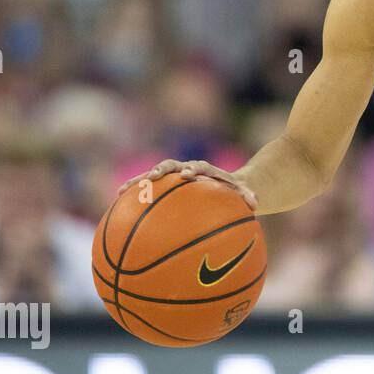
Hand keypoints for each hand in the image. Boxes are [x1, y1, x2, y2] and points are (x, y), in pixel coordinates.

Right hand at [118, 159, 258, 209]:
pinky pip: (148, 191)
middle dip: (161, 170)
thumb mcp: (246, 194)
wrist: (227, 185)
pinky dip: (135, 196)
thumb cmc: (236, 191)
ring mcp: (174, 177)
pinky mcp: (165, 187)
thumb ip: (249, 197)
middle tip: (151, 177)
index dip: (192, 169)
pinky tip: (118, 208)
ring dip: (139, 181)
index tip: (187, 174)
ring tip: (121, 191)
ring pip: (154, 176)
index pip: (199, 166)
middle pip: (171, 165)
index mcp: (206, 171)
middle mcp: (187, 170)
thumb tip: (255, 204)